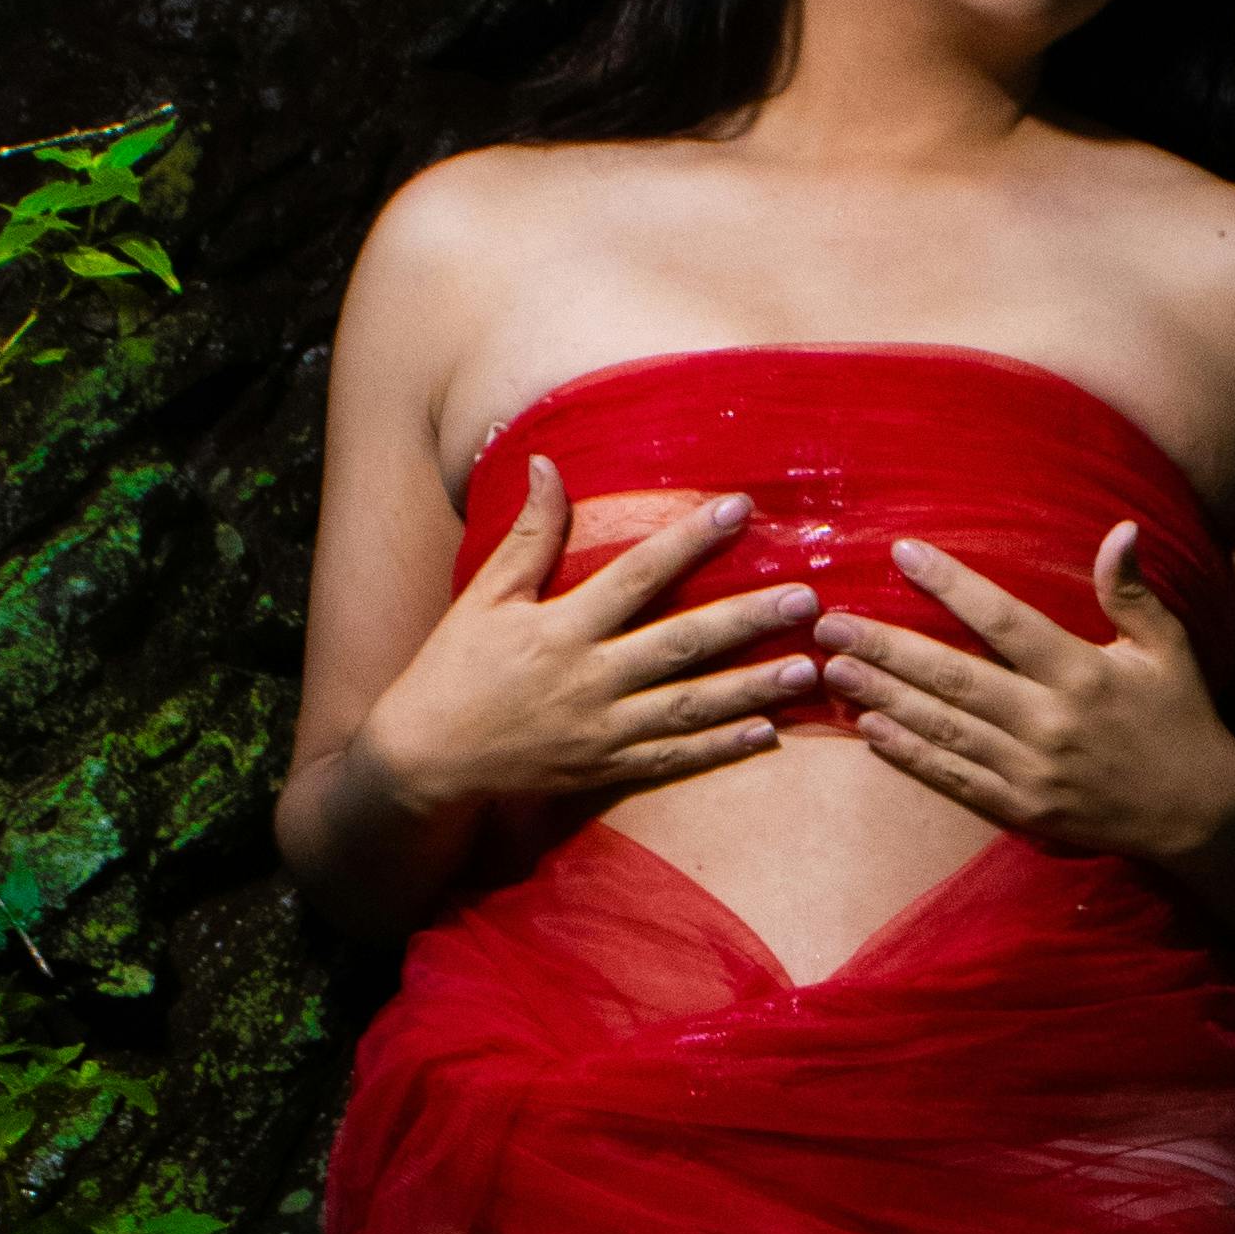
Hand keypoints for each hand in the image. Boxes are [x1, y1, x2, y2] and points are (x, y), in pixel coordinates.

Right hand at [359, 461, 819, 814]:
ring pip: (691, 707)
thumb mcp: (485, 597)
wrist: (425, 759)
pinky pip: (674, 759)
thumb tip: (544, 463)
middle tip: (807, 600)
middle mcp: (589, 680)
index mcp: (561, 628)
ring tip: (809, 669)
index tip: (740, 509)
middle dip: (748, 621)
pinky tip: (767, 733)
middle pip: (683, 645)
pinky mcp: (606, 770)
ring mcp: (602, 731)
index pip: (638, 575)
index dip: (690, 541)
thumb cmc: (454, 669)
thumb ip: (528, 535)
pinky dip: (721, 748)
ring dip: (752, 689)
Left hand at [814, 532, 1234, 863]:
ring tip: (833, 671)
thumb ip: (1133, 592)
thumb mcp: (1168, 649)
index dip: (951, 586)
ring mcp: (1032, 772)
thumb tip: (1121, 529)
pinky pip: (955, 780)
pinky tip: (870, 732)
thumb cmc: (1182, 720)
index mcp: (1082, 674)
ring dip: (884, 699)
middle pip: (954, 678)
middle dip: (887, 649)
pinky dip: (910, 756)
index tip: (902, 555)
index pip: (1003, 621)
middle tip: (830, 624)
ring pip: (943, 730)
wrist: (1198, 815)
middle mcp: (1051, 723)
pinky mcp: (1023, 810)